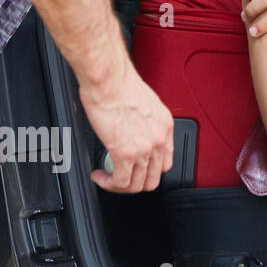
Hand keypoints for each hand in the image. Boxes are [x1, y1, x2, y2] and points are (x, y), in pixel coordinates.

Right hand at [83, 57, 173, 192]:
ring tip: (108, 178)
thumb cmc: (121, 85)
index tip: (136, 168)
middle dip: (136, 182)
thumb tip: (134, 132)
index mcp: (165, 126)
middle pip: (154, 178)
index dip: (149, 169)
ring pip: (138, 185)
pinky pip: (121, 182)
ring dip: (120, 186)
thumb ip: (144, 122)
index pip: (166, 161)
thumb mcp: (145, 103)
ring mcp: (144, 149)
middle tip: (121, 177)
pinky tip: (100, 176)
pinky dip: (109, 184)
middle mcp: (159, 139)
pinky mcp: (125, 153)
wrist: (110, 81)